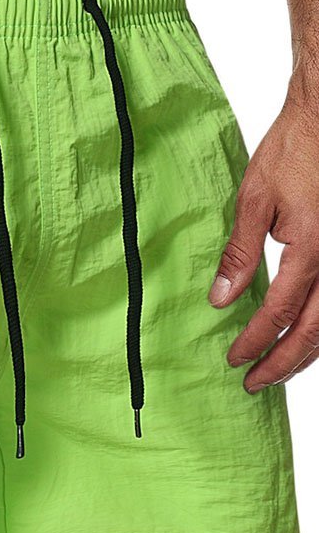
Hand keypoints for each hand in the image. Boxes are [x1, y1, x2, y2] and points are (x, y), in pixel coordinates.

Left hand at [209, 88, 318, 391]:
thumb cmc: (295, 149)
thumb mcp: (254, 200)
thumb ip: (239, 254)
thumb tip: (222, 299)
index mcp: (311, 251)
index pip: (277, 314)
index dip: (253, 342)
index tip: (233, 359)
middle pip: (312, 332)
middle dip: (282, 362)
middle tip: (255, 383)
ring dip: (307, 353)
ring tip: (279, 371)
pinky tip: (308, 337)